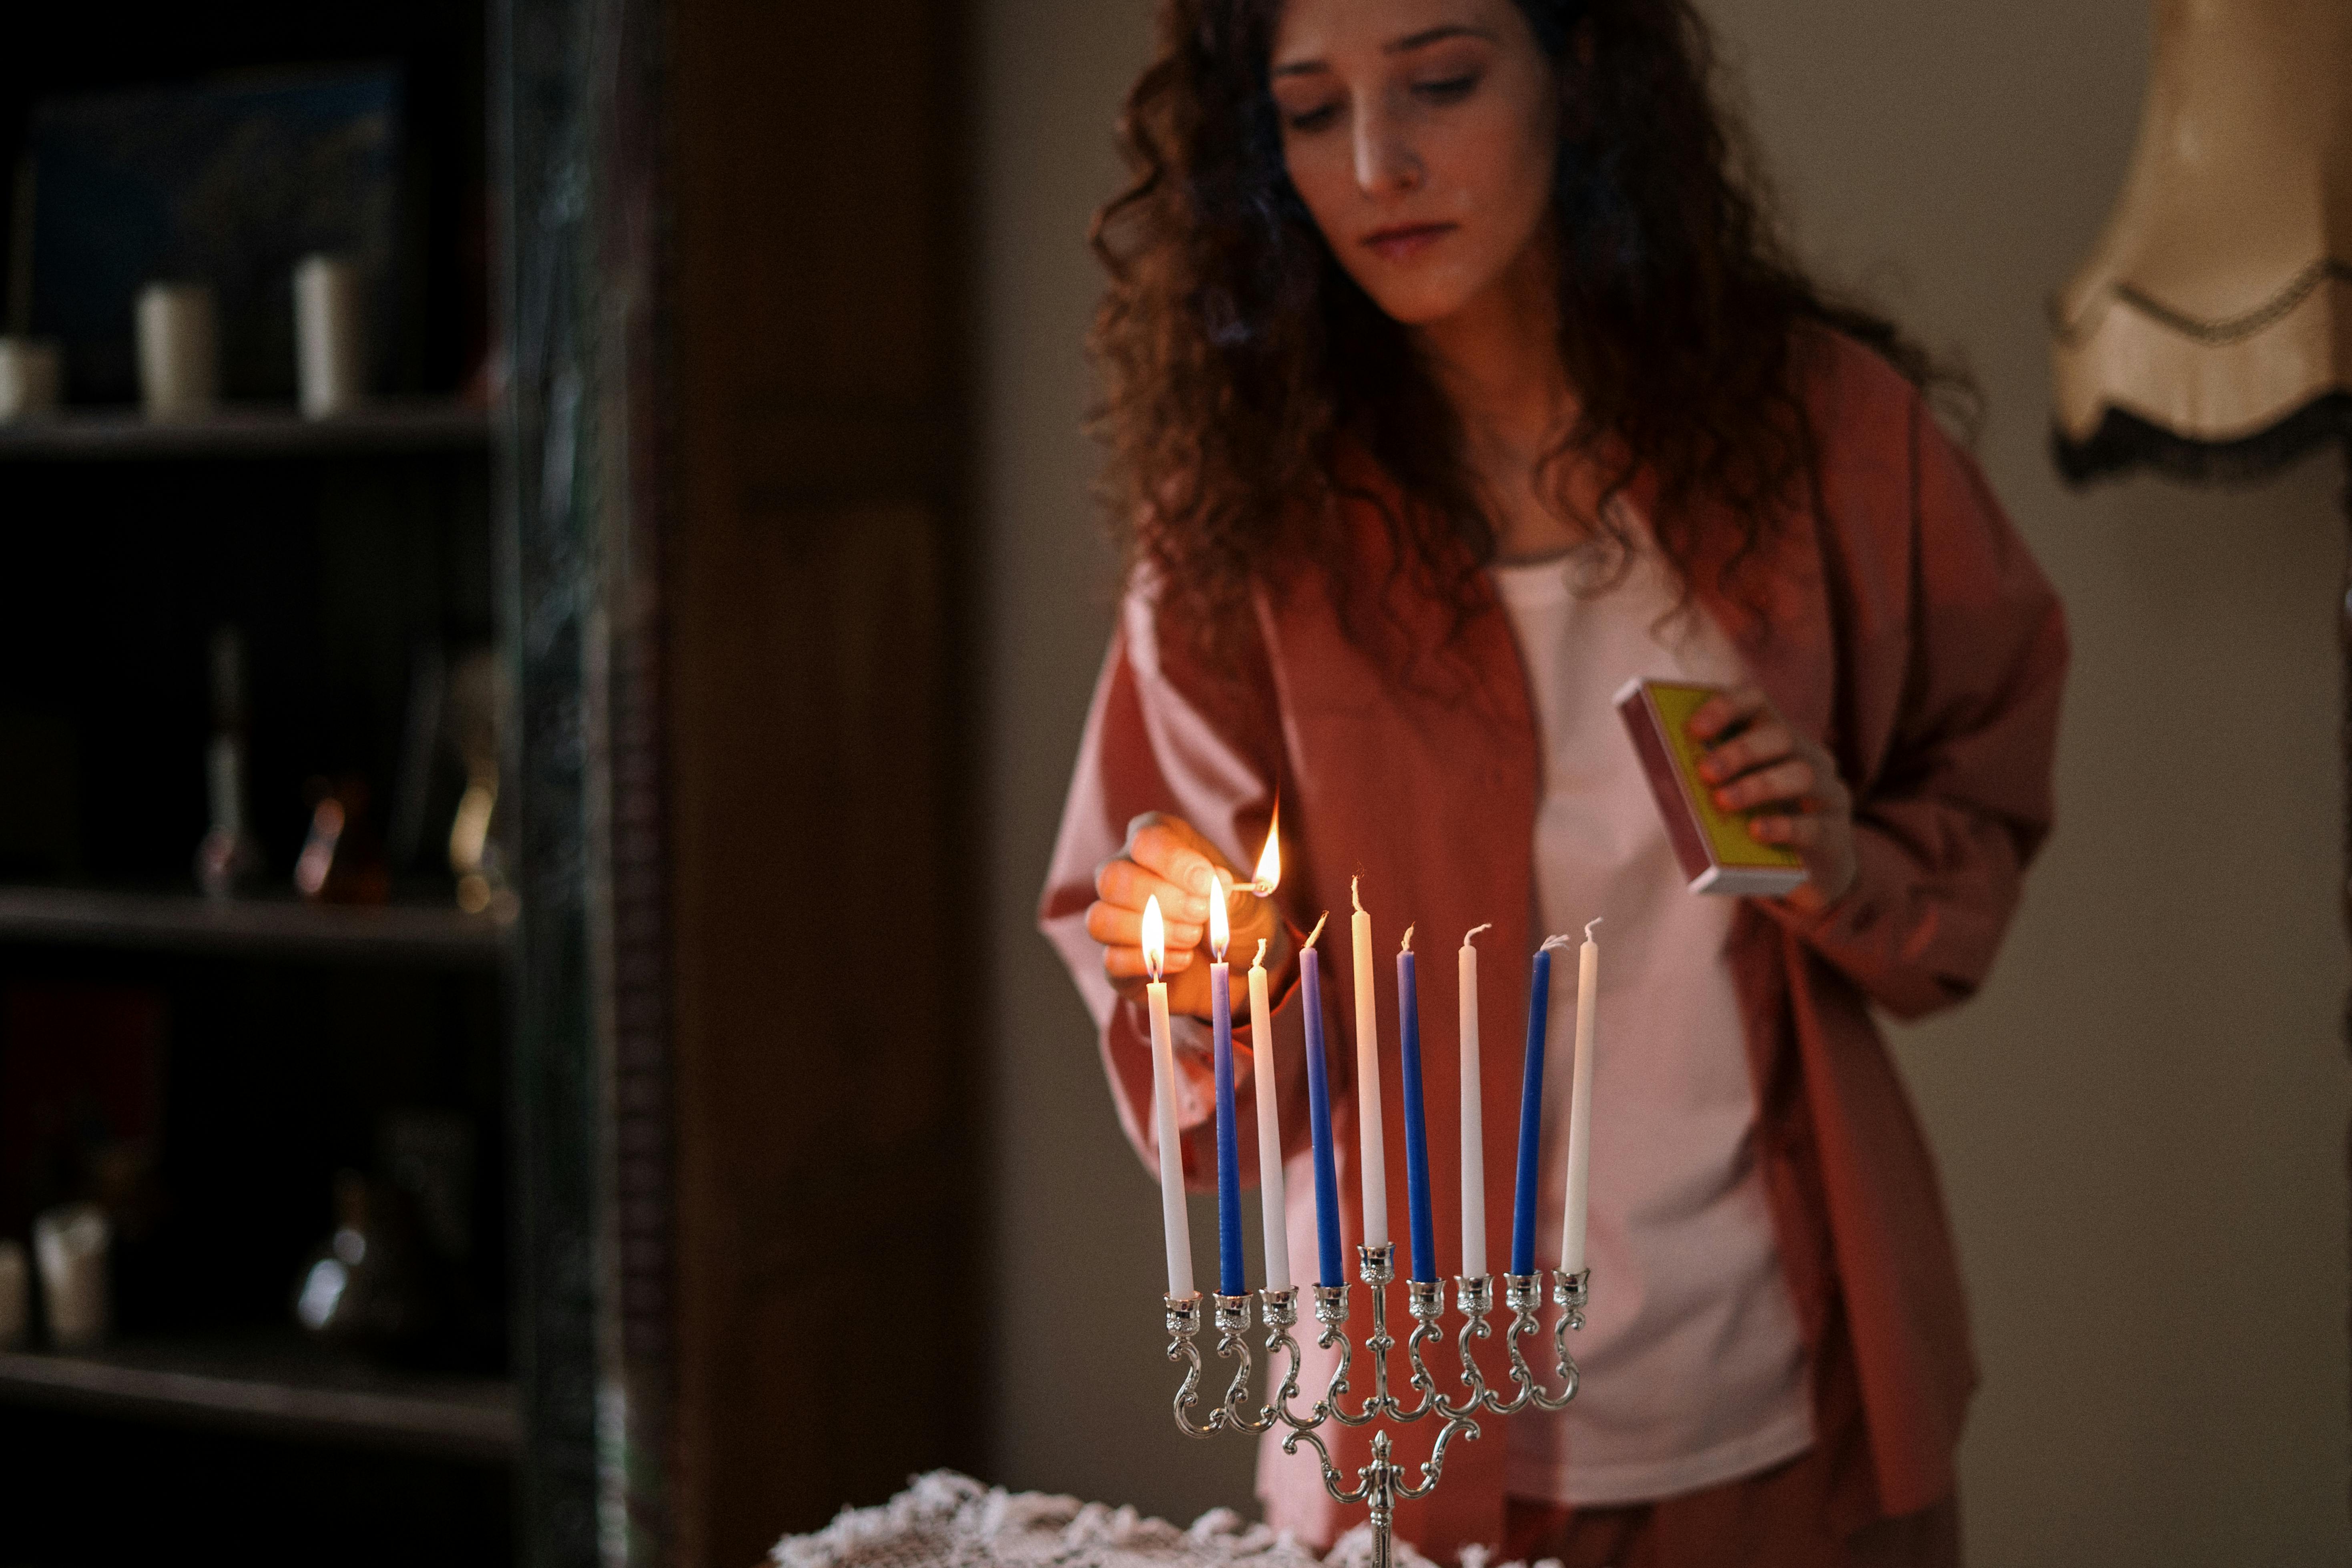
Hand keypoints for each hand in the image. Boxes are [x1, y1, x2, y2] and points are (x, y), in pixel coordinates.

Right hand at [1089, 812, 1284, 1017]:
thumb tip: (1213, 882)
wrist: (1239, 966)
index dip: (1173, 862)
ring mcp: (1115, 918)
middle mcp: (1127, 874)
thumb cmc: (1237, 919)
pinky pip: (1111, 960)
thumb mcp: (1245, 900)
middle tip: (1201, 913)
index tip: (1206, 883)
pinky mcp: (1115, 961)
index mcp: (1158, 844)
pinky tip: (1184, 960)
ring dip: (1152, 931)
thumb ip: (1228, 890)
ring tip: (1193, 937)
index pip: (1145, 840)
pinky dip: (1149, 962)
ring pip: (1101, 919)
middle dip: (1162, 899)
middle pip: (1112, 878)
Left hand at [1687, 686, 1856, 912]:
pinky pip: (1812, 826)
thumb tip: (1667, 780)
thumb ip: (1711, 783)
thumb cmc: (1758, 826)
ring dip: (1757, 786)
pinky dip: (1781, 826)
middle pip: (1781, 736)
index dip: (1726, 707)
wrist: (1810, 876)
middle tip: (1706, 771)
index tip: (1694, 729)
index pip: (1757, 701)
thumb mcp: (1734, 798)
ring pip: (1801, 775)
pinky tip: (1756, 832)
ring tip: (1724, 802)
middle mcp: (1809, 757)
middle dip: (1740, 751)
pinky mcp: (1835, 834)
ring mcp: (1828, 793)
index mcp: (1777, 739)